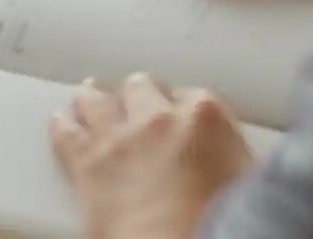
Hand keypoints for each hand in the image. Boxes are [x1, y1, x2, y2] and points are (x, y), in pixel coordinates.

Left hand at [51, 75, 252, 238]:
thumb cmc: (226, 223)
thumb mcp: (252, 183)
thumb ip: (237, 159)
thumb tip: (238, 164)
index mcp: (204, 118)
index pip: (195, 98)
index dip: (186, 108)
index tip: (185, 117)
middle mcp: (157, 117)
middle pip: (142, 88)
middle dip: (140, 95)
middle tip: (139, 101)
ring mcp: (118, 138)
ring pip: (97, 100)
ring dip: (95, 97)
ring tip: (90, 93)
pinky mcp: (87, 164)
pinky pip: (66, 133)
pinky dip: (63, 125)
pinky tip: (60, 121)